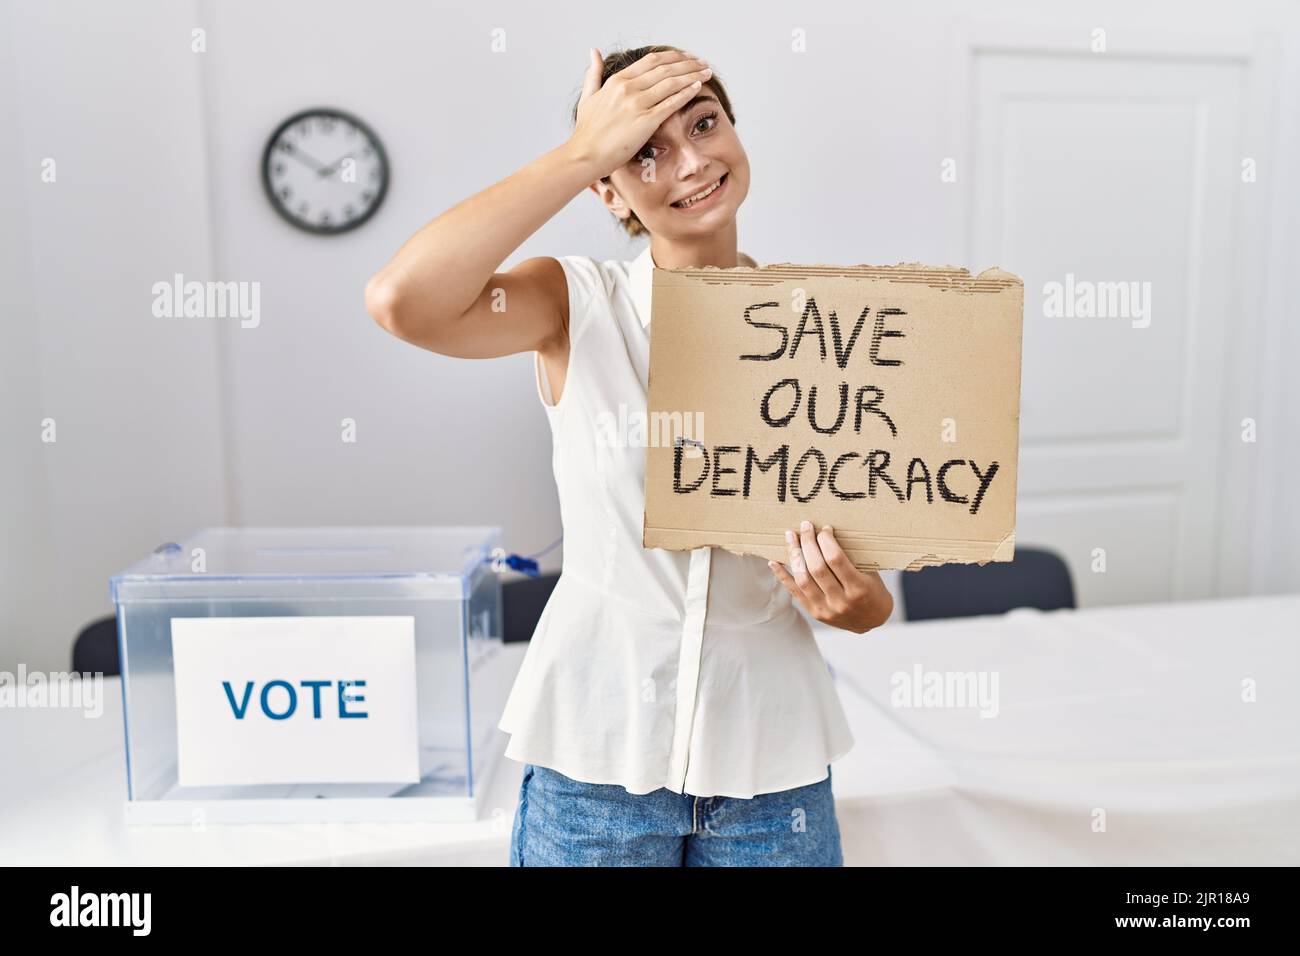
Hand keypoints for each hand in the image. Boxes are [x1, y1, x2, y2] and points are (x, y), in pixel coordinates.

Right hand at [566, 48, 713, 177]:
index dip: (673, 57)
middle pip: (666, 68)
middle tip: (703, 63)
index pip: (652, 61)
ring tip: (707, 72)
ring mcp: (637, 104)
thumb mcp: (588, 96)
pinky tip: (698, 87)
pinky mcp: (645, 122)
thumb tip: (594, 51)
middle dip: (688, 64)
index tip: (686, 57)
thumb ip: (593, 73)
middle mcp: (628, 88)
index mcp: (617, 80)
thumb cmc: (586, 131)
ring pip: (672, 82)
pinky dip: (686, 93)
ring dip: (692, 75)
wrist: (584, 155)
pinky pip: (671, 103)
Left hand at [769, 520, 893, 633]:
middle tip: (805, 526)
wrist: (872, 621)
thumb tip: (828, 533)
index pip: (835, 559)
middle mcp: (840, 601)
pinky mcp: (814, 612)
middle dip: (808, 543)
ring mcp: (825, 609)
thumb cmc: (873, 590)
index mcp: (858, 589)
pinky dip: (783, 575)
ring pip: (803, 579)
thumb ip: (852, 558)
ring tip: (790, 536)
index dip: (826, 540)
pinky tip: (774, 561)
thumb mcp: (870, 573)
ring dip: (794, 555)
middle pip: (817, 567)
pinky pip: (794, 592)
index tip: (824, 528)